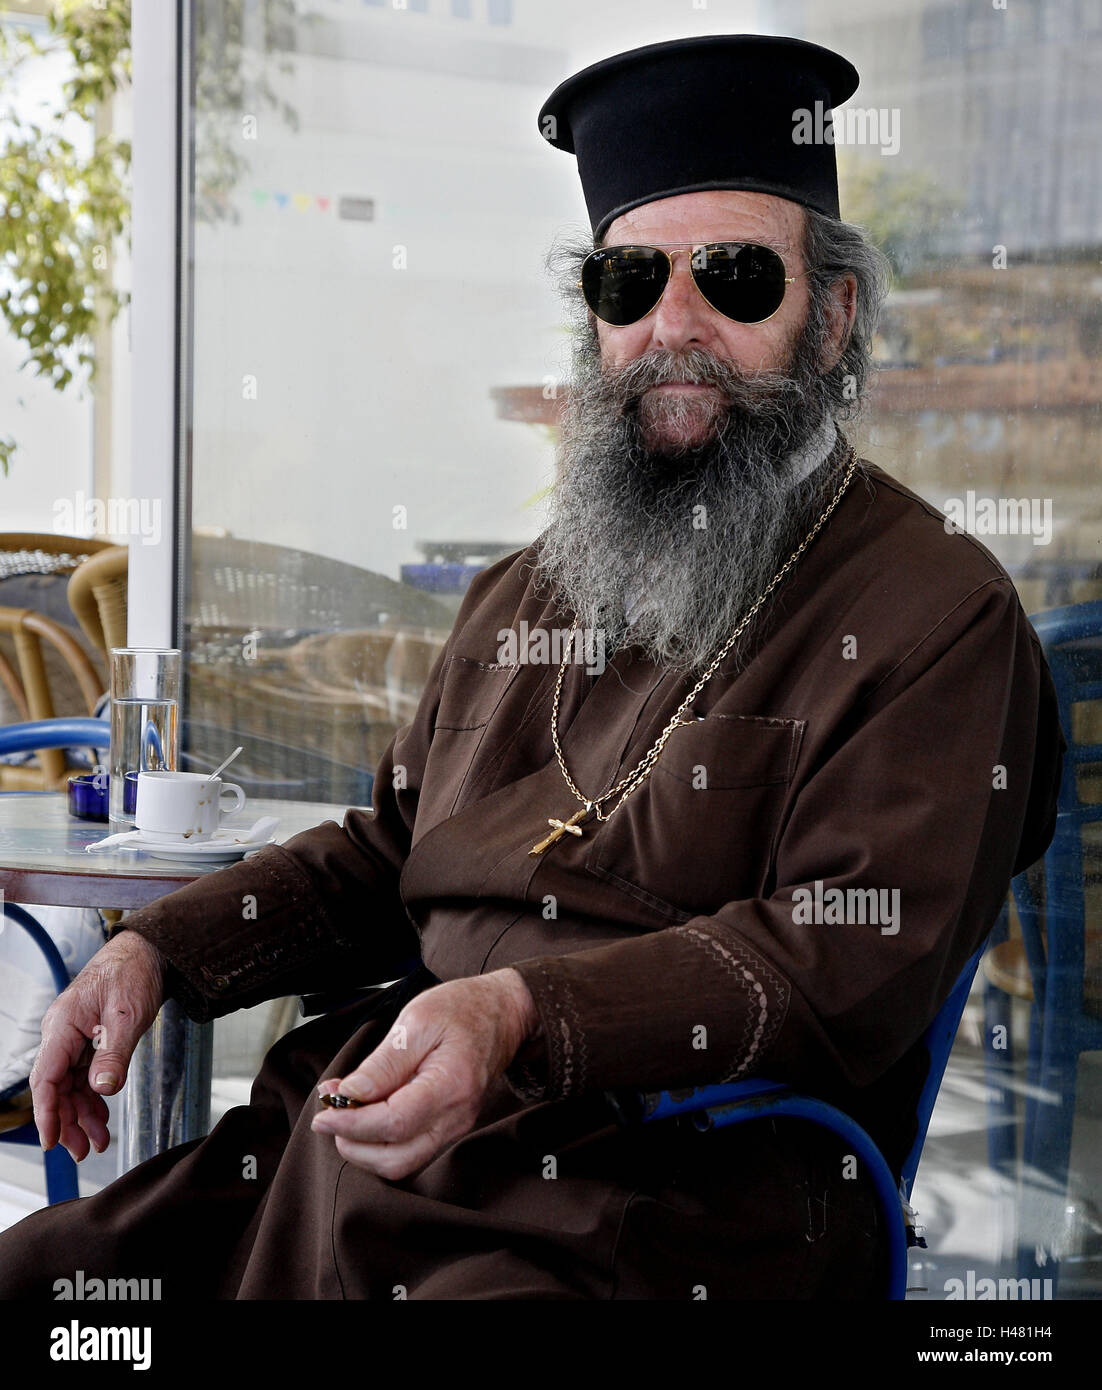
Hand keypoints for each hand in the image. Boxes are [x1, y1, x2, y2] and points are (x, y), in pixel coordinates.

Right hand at [30, 930, 165, 1160]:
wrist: (146, 952)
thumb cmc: (133, 973)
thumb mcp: (128, 1016)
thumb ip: (114, 1054)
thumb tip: (101, 1089)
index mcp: (63, 1025)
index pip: (45, 1078)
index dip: (46, 1113)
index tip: (51, 1140)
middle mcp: (62, 1033)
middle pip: (55, 1087)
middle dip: (67, 1122)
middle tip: (83, 1151)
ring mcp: (74, 1037)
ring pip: (69, 1085)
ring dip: (81, 1115)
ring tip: (96, 1142)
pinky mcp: (88, 1039)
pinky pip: (83, 1075)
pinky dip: (92, 1097)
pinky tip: (101, 1117)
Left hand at [311, 968, 539, 1180]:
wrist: (503, 1013)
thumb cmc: (462, 1010)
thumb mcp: (416, 1021)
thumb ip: (383, 1063)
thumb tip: (349, 1095)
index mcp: (450, 1085)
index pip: (393, 1124)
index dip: (351, 1124)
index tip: (324, 1113)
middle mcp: (456, 1116)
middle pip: (395, 1159)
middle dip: (353, 1144)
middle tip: (330, 1115)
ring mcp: (455, 1126)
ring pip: (401, 1163)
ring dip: (365, 1148)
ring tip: (346, 1114)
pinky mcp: (449, 1128)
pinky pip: (410, 1150)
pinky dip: (381, 1142)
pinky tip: (367, 1115)